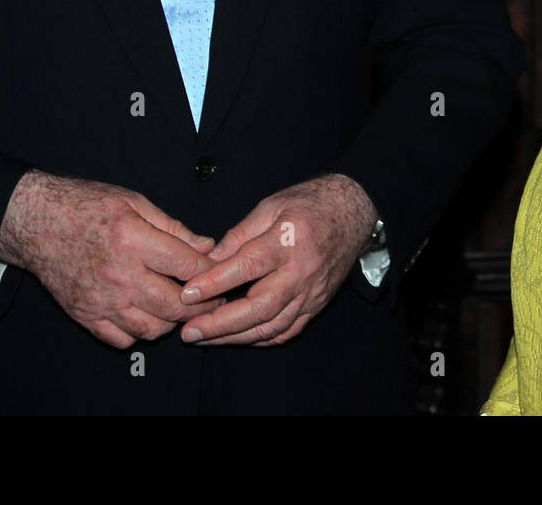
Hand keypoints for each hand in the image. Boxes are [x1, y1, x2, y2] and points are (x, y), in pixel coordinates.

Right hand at [0, 170, 218, 348]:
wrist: (36, 223)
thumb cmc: (87, 206)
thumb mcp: (134, 202)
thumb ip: (173, 227)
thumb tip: (207, 246)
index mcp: (133, 240)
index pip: (186, 265)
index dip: (212, 270)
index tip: (222, 270)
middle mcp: (118, 275)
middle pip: (174, 305)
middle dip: (202, 305)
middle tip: (214, 299)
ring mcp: (101, 300)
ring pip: (151, 329)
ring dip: (173, 322)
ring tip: (182, 308)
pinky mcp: (85, 316)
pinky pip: (122, 340)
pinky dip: (140, 333)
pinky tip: (148, 316)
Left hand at [178, 173, 376, 347]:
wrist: (354, 212)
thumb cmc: (310, 204)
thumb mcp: (272, 205)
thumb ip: (241, 234)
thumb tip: (210, 259)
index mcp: (289, 239)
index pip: (248, 266)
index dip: (215, 282)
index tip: (187, 292)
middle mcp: (302, 271)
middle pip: (259, 307)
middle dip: (220, 324)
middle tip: (189, 331)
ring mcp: (312, 292)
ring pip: (271, 326)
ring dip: (235, 337)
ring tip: (204, 338)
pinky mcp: (317, 304)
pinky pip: (286, 331)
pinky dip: (260, 338)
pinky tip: (237, 336)